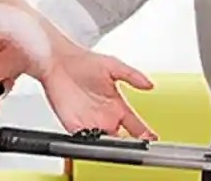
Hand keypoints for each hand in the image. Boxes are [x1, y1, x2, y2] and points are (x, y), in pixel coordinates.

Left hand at [39, 44, 156, 138]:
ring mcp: (90, 123)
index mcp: (117, 105)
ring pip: (105, 143)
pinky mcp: (74, 127)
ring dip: (111, 148)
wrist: (57, 62)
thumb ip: (132, 76)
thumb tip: (150, 84)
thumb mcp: (113, 65)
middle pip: (122, 140)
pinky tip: (96, 146)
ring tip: (117, 149)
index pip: (136, 126)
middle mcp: (105, 116)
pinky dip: (90, 146)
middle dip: (129, 146)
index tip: (153, 140)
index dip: (145, 135)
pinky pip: (84, 141)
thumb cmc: (82, 61)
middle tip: (135, 149)